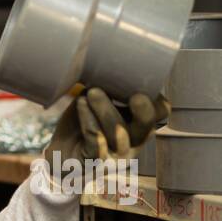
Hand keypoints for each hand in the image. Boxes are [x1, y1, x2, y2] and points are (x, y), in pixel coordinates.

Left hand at [44, 87, 170, 168]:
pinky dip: (88, 122)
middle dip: (142, 110)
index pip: (160, 113)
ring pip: (118, 134)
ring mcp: (114, 155)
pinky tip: (80, 104)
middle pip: (145, 127)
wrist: (61, 154)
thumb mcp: (97, 101)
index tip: (143, 82)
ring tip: (91, 92)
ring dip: (106, 110)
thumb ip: (106, 86)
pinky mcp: (93, 162)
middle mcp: (132, 141)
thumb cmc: (83, 124)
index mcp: (138, 124)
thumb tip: (106, 58)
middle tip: (134, 95)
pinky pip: (95, 144)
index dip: (158, 100)